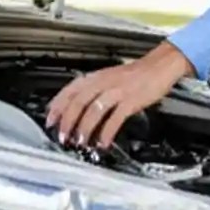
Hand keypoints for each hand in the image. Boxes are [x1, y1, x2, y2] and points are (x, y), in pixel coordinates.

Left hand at [46, 41, 194, 149]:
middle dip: (68, 122)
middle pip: (78, 102)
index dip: (57, 107)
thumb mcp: (108, 77)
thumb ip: (93, 90)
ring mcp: (117, 91)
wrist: (159, 66)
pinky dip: (107, 132)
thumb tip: (75, 107)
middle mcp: (104, 82)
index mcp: (96, 76)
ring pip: (94, 110)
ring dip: (84, 128)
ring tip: (80, 142)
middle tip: (63, 137)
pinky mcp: (131, 100)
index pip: (70, 90)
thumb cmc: (134, 74)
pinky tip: (103, 142)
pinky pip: (115, 118)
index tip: (50, 121)